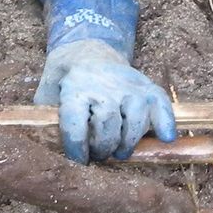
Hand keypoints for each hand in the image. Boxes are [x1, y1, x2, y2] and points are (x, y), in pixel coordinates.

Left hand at [35, 38, 176, 162]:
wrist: (86, 51)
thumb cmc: (65, 83)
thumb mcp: (47, 96)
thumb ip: (47, 120)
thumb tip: (50, 151)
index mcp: (73, 89)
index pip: (75, 124)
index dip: (77, 149)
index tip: (79, 162)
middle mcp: (103, 85)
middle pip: (107, 124)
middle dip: (103, 148)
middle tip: (99, 155)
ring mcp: (127, 84)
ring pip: (134, 118)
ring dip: (128, 142)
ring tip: (120, 152)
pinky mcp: (145, 85)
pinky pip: (160, 103)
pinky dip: (165, 121)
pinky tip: (165, 138)